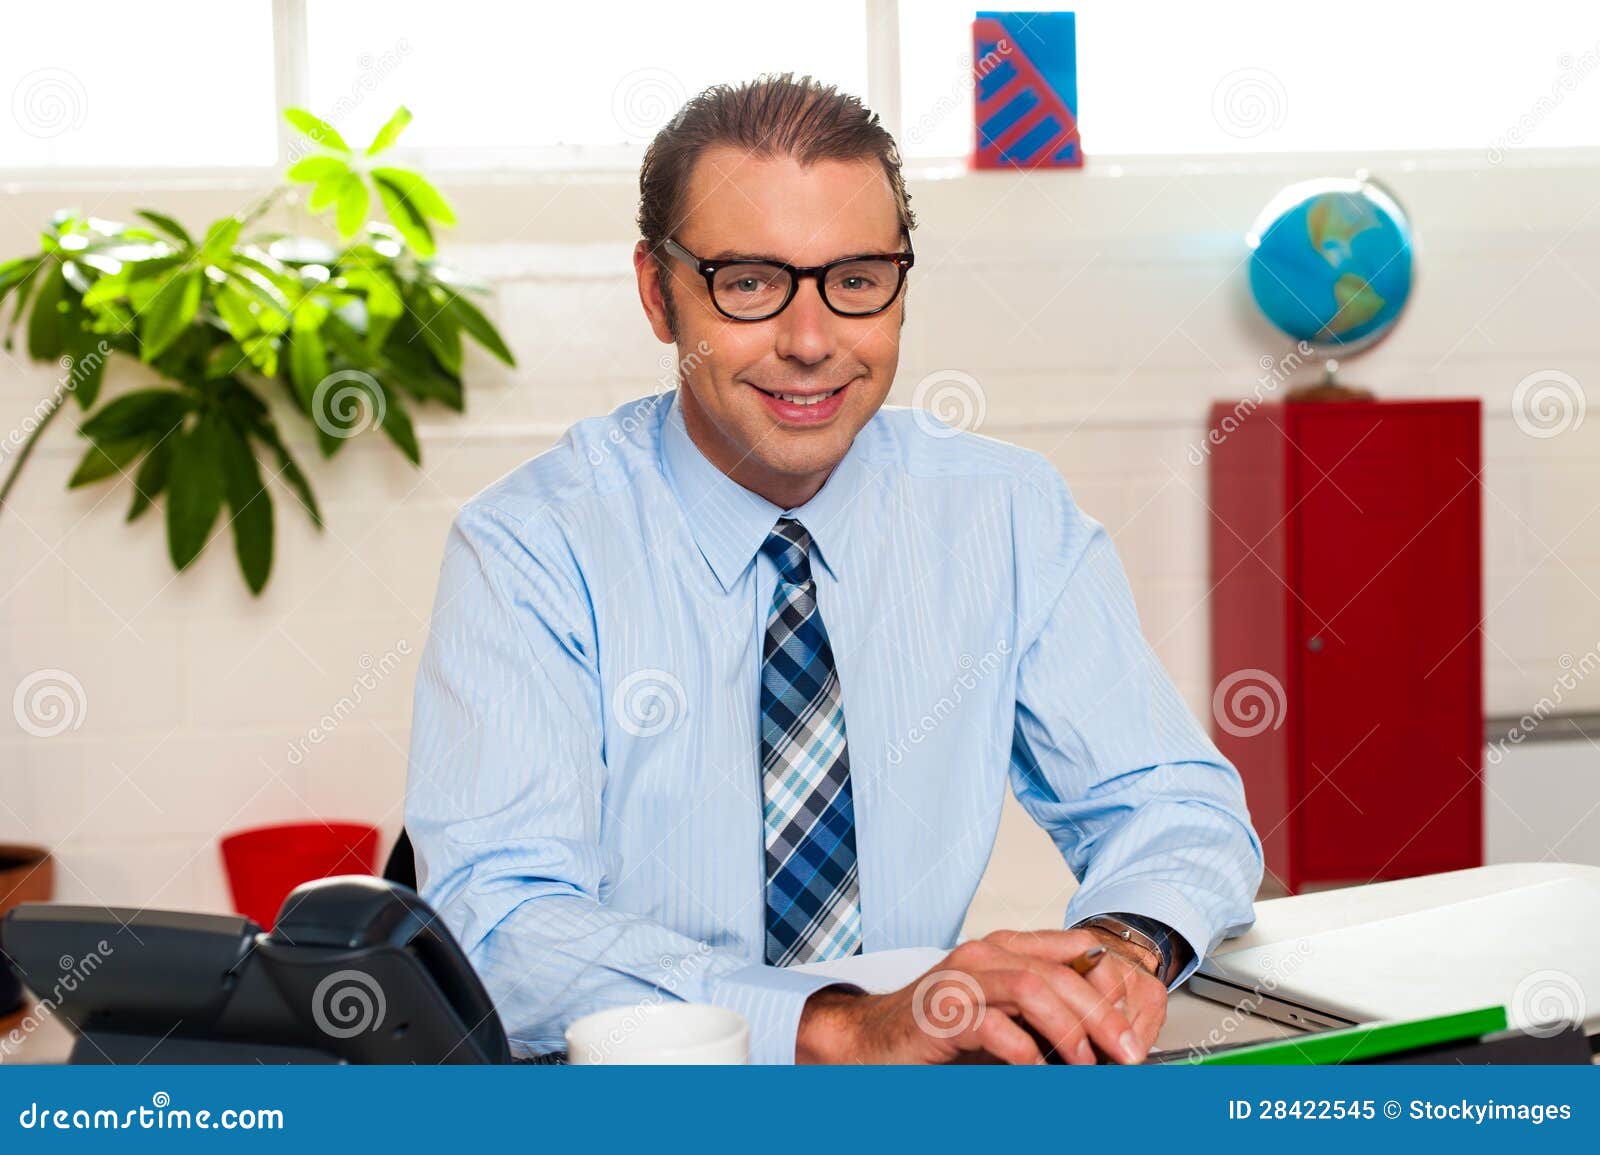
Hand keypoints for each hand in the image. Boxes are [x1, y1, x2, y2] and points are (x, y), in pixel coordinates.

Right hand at [795, 929, 1160, 1064]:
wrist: (871, 1042)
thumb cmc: (938, 1031)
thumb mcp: (1005, 1017)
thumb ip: (1045, 1014)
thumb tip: (1106, 1038)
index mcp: (1005, 948)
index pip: (1075, 950)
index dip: (1111, 986)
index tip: (1134, 1028)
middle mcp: (984, 953)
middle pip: (1061, 971)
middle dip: (1103, 1015)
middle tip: (1128, 1054)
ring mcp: (961, 978)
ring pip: (1032, 987)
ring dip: (1069, 1029)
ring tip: (1088, 1065)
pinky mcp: (940, 1011)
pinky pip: (990, 1024)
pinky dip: (1022, 1051)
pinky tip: (1037, 1071)